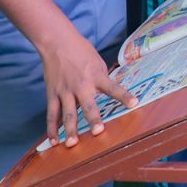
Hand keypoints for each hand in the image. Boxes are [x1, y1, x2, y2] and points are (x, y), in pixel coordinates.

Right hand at [38, 27, 134, 147]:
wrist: (57, 42)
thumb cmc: (80, 50)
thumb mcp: (98, 62)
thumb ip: (103, 79)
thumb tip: (111, 93)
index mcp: (96, 76)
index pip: (113, 88)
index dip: (124, 96)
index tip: (134, 103)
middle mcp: (81, 85)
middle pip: (88, 105)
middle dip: (93, 119)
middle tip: (98, 131)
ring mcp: (65, 91)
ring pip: (68, 114)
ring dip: (70, 130)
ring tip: (72, 144)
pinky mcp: (52, 94)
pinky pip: (52, 114)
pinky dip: (52, 128)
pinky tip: (54, 141)